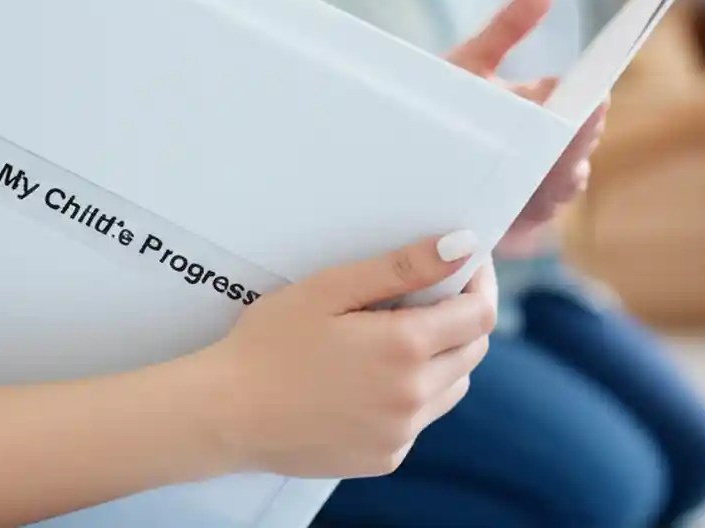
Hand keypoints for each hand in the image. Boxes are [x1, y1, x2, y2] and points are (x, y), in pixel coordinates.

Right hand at [194, 232, 495, 478]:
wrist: (224, 414)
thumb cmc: (269, 342)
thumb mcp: (332, 288)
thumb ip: (404, 267)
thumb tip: (463, 247)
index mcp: (406, 348)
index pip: (481, 314)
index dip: (480, 284)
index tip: (464, 265)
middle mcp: (413, 397)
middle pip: (473, 349)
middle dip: (462, 317)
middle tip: (427, 293)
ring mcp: (401, 433)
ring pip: (452, 386)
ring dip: (443, 357)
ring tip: (397, 336)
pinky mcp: (384, 457)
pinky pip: (420, 419)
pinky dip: (412, 394)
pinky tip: (371, 378)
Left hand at [445, 0, 608, 235]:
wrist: (396, 157)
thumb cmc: (439, 102)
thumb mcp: (470, 62)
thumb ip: (509, 25)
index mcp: (542, 109)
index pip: (582, 112)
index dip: (589, 111)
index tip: (592, 100)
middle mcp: (546, 149)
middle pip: (578, 152)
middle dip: (576, 145)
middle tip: (570, 136)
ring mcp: (535, 188)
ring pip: (563, 187)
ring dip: (558, 180)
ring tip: (548, 171)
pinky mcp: (515, 223)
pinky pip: (535, 219)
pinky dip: (533, 210)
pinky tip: (523, 203)